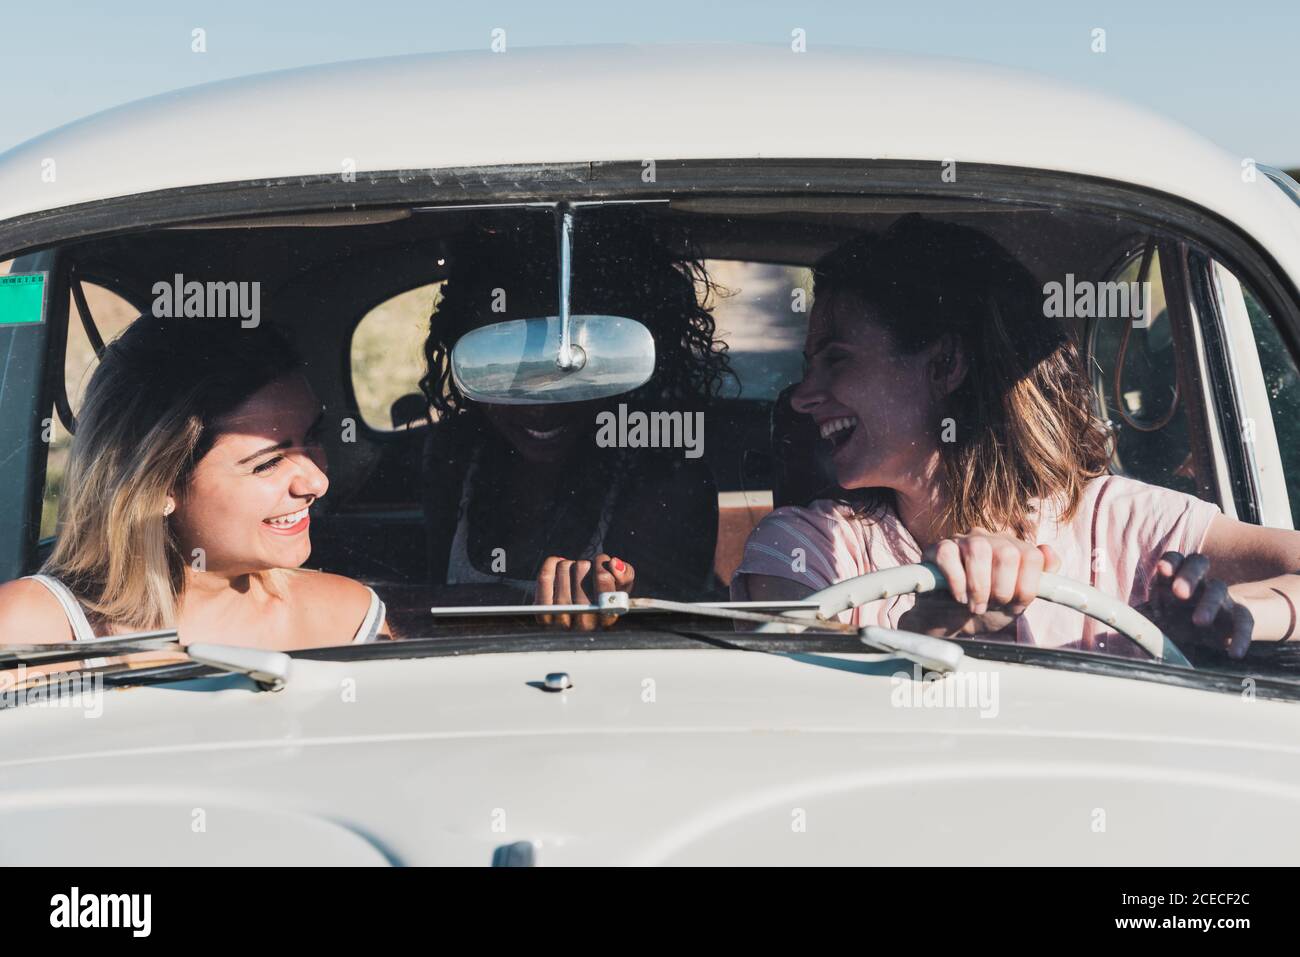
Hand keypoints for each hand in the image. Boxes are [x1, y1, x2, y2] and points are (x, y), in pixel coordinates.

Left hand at [535, 553, 634, 630]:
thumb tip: (613, 563)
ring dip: (570, 564)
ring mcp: (560, 618)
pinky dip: (551, 564)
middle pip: (581, 569)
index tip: (602, 561)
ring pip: (563, 569)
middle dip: (585, 564)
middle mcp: (583, 622)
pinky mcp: (543, 614)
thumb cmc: (603, 603)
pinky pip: (545, 577)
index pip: (603, 579)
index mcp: (607, 618)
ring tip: (574, 572)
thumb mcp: (622, 591)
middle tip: (586, 570)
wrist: (577, 629)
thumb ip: (626, 575)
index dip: (601, 563)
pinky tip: (558, 563)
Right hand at [901, 529, 1059, 636]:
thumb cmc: (985, 610)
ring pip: (978, 549)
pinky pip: (948, 555)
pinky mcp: (936, 550)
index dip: (1026, 586)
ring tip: (975, 605)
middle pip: (1007, 553)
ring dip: (979, 586)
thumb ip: (1042, 579)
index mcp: (1012, 548)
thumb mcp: (1018, 601)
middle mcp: (988, 538)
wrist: (950, 625)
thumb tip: (1049, 552)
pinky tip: (958, 597)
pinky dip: (956, 581)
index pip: (1032, 556)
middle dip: (1002, 589)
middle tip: (992, 605)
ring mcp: (961, 541)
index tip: (1013, 605)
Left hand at [1145, 551, 1252, 658]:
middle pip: (1198, 563)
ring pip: (1218, 589)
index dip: (1171, 562)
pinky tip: (1234, 652)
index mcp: (1175, 578)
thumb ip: (1138, 617)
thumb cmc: (1176, 620)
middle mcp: (1198, 583)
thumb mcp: (1155, 619)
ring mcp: (1220, 598)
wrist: (1212, 631)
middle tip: (1179, 592)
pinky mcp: (1238, 617)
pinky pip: (1244, 622)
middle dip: (1189, 575)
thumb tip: (1113, 621)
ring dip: (1209, 604)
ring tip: (1199, 622)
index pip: (1175, 559)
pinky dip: (1241, 636)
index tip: (1162, 569)